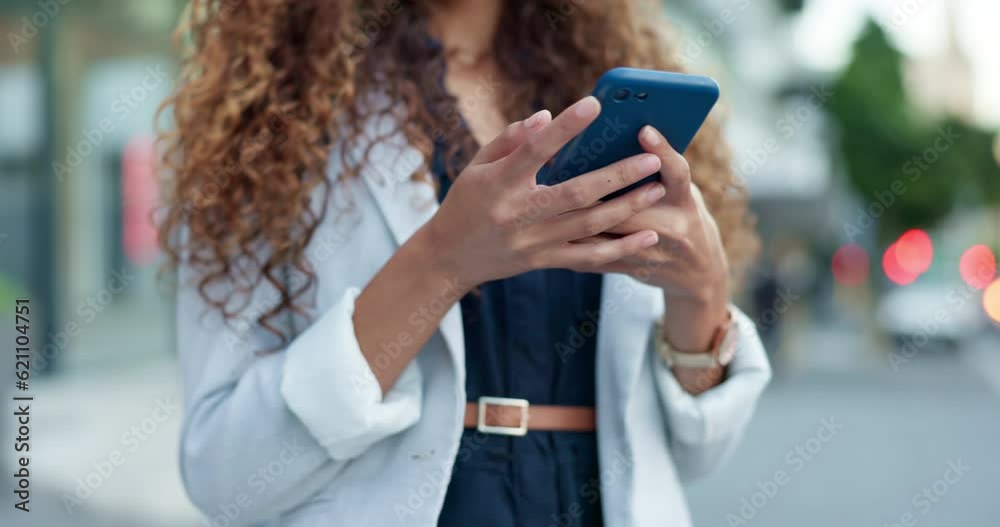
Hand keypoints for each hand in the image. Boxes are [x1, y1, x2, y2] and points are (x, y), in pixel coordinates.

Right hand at [422, 97, 667, 288]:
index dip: (566, 127)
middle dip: (617, 175)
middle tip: (651, 158)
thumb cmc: (465, 203)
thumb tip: (546, 118)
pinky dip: (621, 249)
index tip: (595, 105)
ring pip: (589, 225)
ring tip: (656, 189)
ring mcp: (533, 242)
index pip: (536, 149)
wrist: (449, 258)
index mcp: (500, 183)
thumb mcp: (476, 166)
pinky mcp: (543, 261)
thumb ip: (510, 140)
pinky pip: (588, 257)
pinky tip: (648, 237)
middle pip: (576, 193)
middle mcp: (518, 213)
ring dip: (627, 208)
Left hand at [570, 125, 729, 350]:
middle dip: (599, 188)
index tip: (643, 130)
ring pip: (606, 233)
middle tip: (567, 167)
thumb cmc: (682, 213)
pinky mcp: (631, 269)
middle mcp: (673, 228)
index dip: (662, 151)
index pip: (677, 172)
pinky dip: (570, 241)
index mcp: (685, 201)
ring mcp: (651, 254)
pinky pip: (594, 256)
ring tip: (550, 195)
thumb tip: (626, 135)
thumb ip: (659, 168)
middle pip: (631, 206)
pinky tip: (548, 225)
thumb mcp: (680, 188)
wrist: (699, 272)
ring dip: (575, 215)